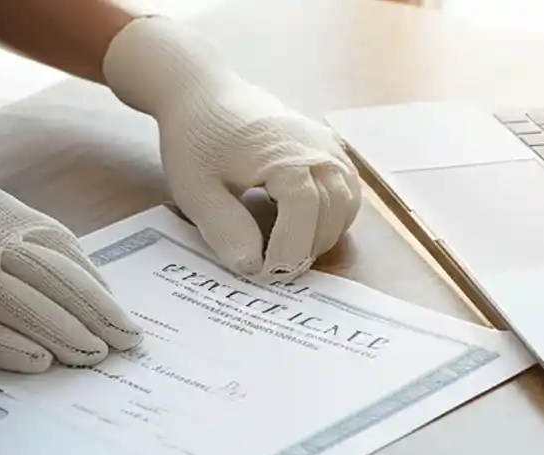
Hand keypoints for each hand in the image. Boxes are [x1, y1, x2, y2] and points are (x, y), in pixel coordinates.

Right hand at [0, 150, 140, 371]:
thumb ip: (7, 236)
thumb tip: (59, 273)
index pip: (65, 251)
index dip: (97, 287)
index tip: (120, 313)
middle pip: (56, 279)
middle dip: (98, 315)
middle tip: (129, 343)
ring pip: (25, 305)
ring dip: (67, 334)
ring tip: (95, 358)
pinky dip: (10, 349)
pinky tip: (38, 364)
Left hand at [104, 17, 360, 277]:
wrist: (203, 92)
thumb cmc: (196, 138)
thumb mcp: (197, 190)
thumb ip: (225, 229)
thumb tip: (253, 267)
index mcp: (287, 157)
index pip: (304, 216)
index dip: (289, 251)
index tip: (267, 273)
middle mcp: (318, 149)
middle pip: (332, 213)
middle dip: (306, 248)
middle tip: (275, 270)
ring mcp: (328, 145)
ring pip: (346, 204)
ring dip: (323, 234)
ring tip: (289, 250)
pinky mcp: (329, 145)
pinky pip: (347, 188)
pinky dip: (333, 214)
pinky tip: (305, 226)